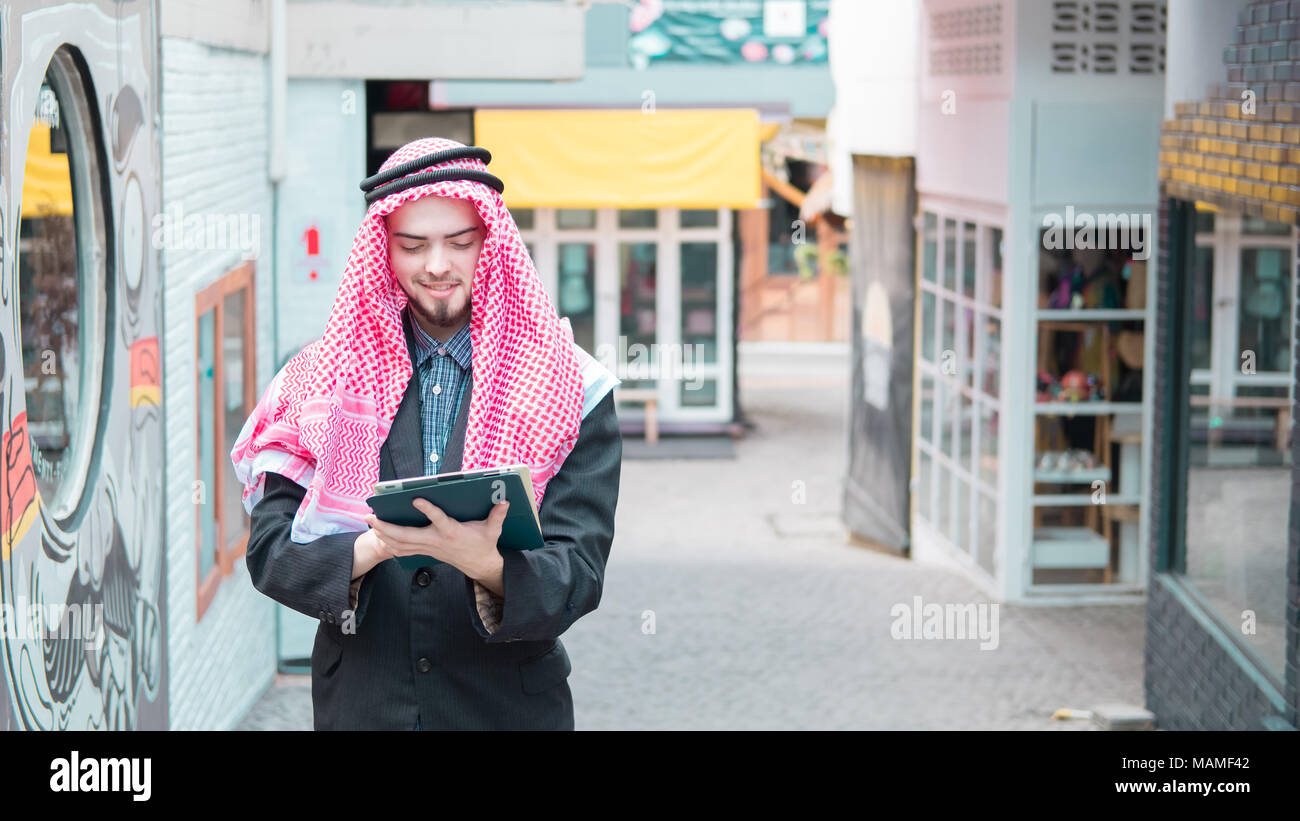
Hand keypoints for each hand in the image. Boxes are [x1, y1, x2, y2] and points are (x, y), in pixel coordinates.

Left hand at [363, 499, 508, 581]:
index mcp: (452, 532)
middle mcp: (436, 541)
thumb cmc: (484, 544)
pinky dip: (389, 542)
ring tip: (369, 522)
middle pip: (407, 535)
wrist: (479, 565)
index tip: (416, 499)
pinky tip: (378, 535)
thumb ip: (497, 516)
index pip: (439, 519)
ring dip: (383, 533)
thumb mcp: (492, 530)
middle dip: (386, 527)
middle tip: (370, 516)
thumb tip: (506, 501)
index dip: (428, 510)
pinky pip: (402, 549)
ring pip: (400, 543)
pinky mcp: (426, 551)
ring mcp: (429, 548)